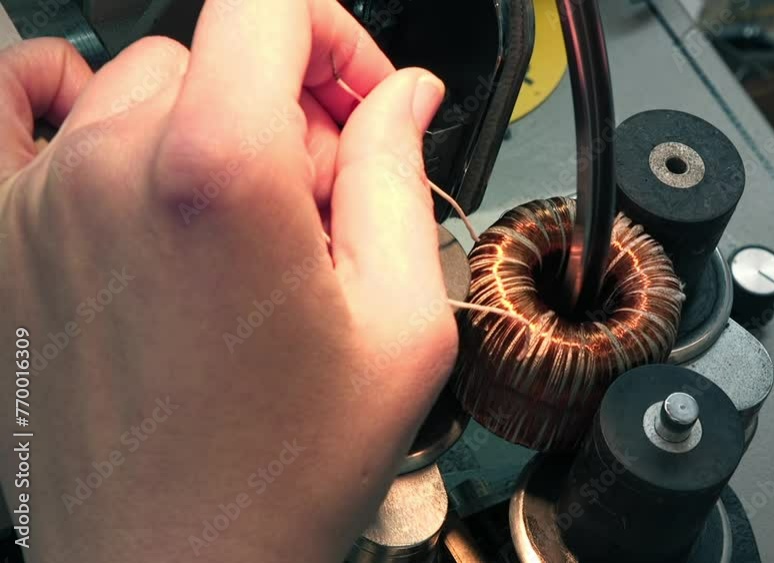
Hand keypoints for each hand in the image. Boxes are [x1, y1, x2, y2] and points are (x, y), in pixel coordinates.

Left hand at [0, 1, 455, 560]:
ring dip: (205, 133)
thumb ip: (399, 176)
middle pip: (217, 59)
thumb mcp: (401, 326)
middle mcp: (108, 171)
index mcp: (217, 174)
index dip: (333, 36)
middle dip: (286, 113)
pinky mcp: (0, 240)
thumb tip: (401, 94)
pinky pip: (20, 106)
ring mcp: (38, 203)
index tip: (358, 102)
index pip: (267, 6)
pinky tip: (120, 152)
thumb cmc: (283, 470)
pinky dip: (71, 102)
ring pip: (140, 89)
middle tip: (317, 212)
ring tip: (237, 237)